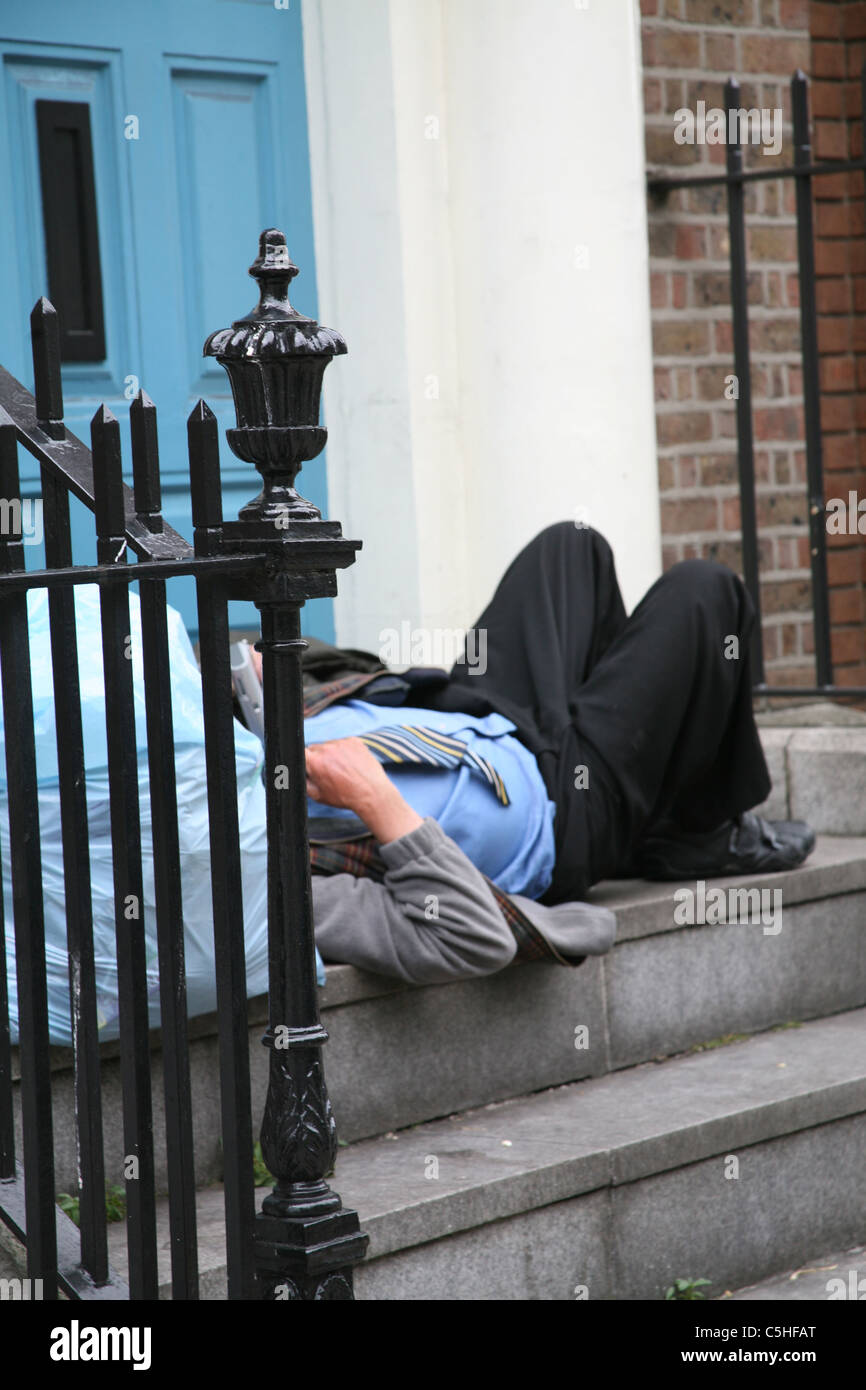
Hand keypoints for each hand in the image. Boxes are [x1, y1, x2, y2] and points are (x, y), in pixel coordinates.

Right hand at [305, 737, 422, 843]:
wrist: (372, 793)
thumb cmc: (345, 796)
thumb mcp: (318, 795)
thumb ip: (303, 782)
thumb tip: (296, 775)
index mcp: (314, 762)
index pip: (300, 753)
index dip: (304, 761)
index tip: (309, 767)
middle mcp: (327, 749)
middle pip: (315, 749)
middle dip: (318, 758)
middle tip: (328, 772)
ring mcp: (341, 743)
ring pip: (330, 745)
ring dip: (332, 754)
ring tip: (342, 769)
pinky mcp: (354, 741)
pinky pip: (343, 743)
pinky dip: (345, 751)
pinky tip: (351, 764)